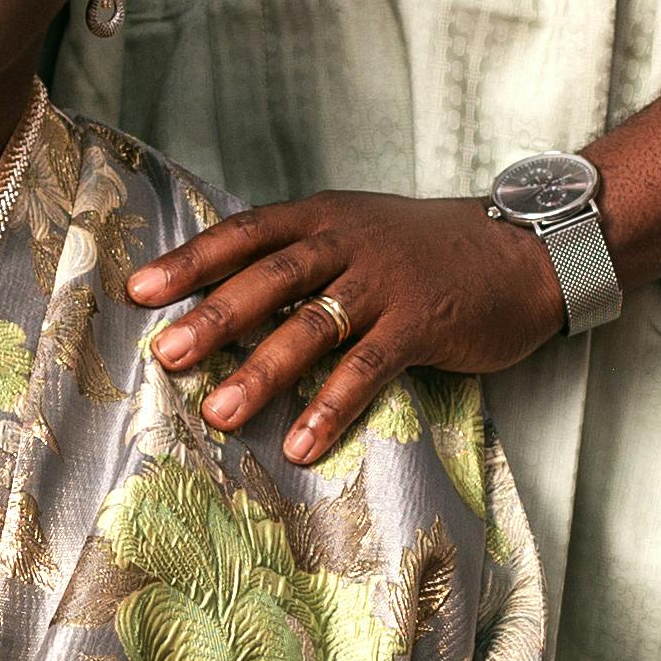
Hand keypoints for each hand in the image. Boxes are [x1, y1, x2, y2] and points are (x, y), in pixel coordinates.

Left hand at [127, 187, 568, 459]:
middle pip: (268, 278)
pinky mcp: (422, 322)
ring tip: (221, 414)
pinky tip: (301, 444)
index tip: (137, 290)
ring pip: (312, 326)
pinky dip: (332, 407)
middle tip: (164, 355)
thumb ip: (300, 259)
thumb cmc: (427, 252)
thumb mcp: (358, 234)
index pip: (244, 234)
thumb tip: (227, 304)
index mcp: (323, 216)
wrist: (522, 252)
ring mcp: (385, 282)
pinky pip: (368, 369)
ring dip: (263, 371)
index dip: (190, 260)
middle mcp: (348, 242)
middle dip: (212, 317)